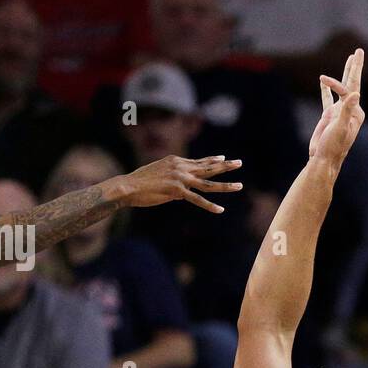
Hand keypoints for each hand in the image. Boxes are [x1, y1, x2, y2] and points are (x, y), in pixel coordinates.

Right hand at [120, 155, 242, 212]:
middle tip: (239, 163)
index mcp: (176, 161)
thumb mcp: (158, 173)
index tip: (223, 158)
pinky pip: (197, 199)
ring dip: (225, 185)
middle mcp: (181, 167)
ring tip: (239, 186)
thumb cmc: (139, 182)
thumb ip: (171, 177)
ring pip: (207, 183)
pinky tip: (220, 209)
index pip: (198, 161)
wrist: (128, 186)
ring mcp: (180, 179)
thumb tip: (180, 189)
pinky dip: (209, 205)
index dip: (212, 159)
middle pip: (208, 167)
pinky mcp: (177, 191)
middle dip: (225, 166)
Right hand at [309, 49, 364, 166]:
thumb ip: (347, 110)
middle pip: (352, 82)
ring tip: (349, 59)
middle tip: (358, 51)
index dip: (336, 82)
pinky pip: (328, 98)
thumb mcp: (340, 127)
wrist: (324, 159)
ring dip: (345, 73)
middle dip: (354, 67)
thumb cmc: (333, 146)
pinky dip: (326, 90)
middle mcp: (349, 108)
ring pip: (342, 87)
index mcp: (355, 111)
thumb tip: (356, 93)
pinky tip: (322, 82)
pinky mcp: (328, 115)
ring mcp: (339, 111)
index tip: (321, 79)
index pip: (348, 89)